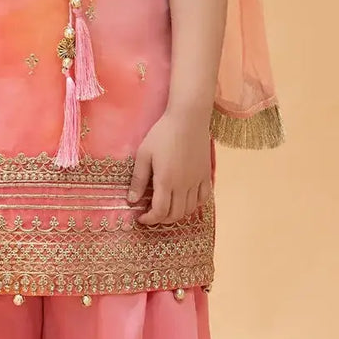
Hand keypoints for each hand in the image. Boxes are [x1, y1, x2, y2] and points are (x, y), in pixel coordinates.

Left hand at [127, 110, 212, 225]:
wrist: (188, 119)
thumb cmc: (162, 134)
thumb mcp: (144, 154)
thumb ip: (138, 179)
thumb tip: (132, 200)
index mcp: (166, 181)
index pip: (160, 212)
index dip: (150, 220)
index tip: (141, 217)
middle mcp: (183, 185)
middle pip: (175, 214)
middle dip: (161, 219)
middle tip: (152, 214)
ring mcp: (197, 181)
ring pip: (190, 209)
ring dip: (177, 214)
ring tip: (167, 208)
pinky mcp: (206, 175)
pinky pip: (204, 198)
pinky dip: (195, 205)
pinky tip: (186, 200)